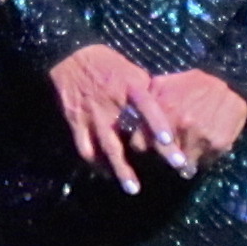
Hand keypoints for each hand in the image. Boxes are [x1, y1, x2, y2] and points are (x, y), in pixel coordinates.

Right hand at [48, 42, 176, 192]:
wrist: (70, 56)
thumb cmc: (107, 62)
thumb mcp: (132, 69)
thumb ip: (147, 90)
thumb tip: (169, 107)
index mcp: (128, 86)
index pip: (147, 106)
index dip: (158, 124)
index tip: (170, 141)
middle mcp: (112, 103)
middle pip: (132, 134)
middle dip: (155, 152)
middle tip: (176, 168)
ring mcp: (93, 116)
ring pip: (107, 148)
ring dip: (121, 170)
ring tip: (133, 189)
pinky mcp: (76, 122)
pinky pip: (86, 149)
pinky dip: (96, 164)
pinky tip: (106, 174)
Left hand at [146, 69, 246, 170]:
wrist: (235, 86)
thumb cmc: (195, 85)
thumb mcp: (165, 83)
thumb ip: (146, 98)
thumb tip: (129, 113)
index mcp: (163, 110)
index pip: (139, 143)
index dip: (141, 145)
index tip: (145, 145)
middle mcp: (180, 125)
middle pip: (161, 156)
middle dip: (163, 155)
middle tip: (168, 150)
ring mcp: (199, 137)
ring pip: (182, 164)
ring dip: (183, 159)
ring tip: (187, 149)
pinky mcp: (217, 145)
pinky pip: (203, 163)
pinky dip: (201, 158)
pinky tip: (202, 147)